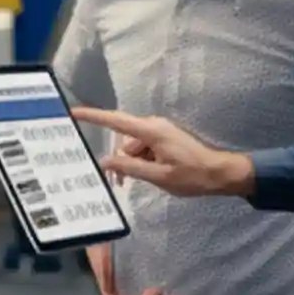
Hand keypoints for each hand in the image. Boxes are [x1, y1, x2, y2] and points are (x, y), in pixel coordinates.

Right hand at [72, 107, 253, 197]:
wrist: (221, 173)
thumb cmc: (192, 175)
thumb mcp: (159, 176)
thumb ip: (130, 168)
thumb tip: (105, 162)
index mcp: (151, 131)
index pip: (115, 120)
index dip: (93, 116)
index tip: (73, 112)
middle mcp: (153, 126)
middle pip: (125, 140)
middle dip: (120, 159)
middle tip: (120, 183)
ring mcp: (160, 131)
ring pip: (134, 147)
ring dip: (133, 163)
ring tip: (143, 181)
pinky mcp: (165, 138)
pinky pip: (145, 148)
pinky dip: (143, 161)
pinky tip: (151, 175)